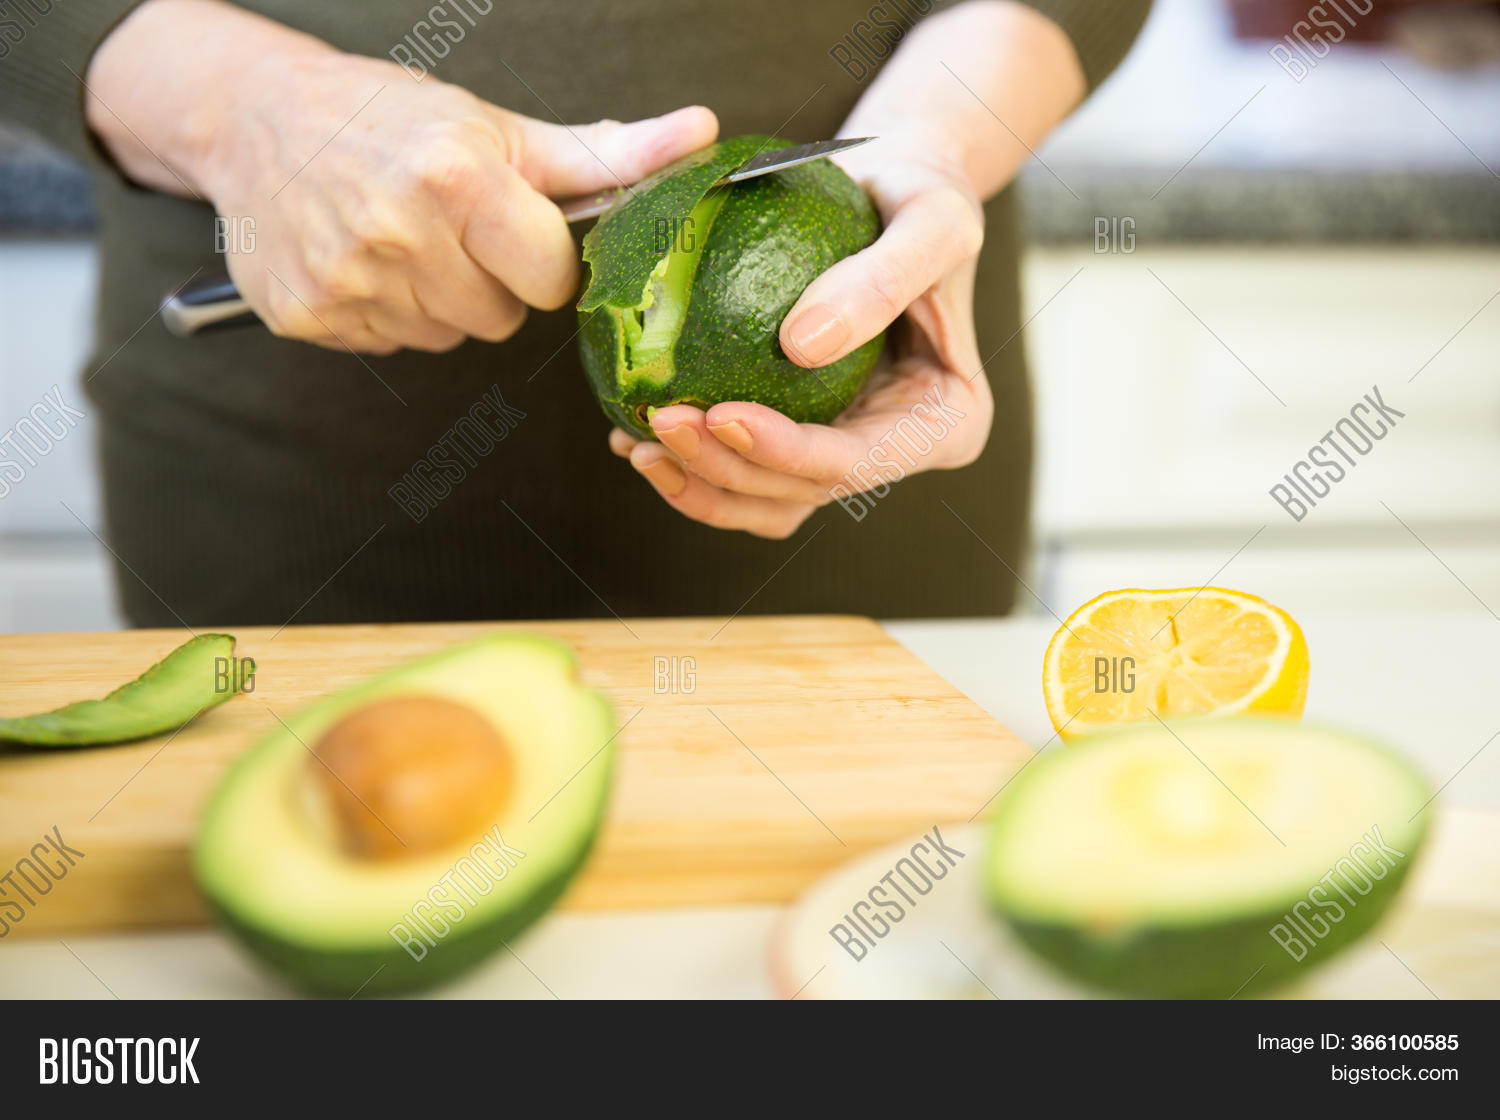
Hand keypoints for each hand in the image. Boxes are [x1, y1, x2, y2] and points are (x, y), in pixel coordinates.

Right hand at [86, 0, 716, 353]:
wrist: (255, 117)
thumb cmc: (386, 118)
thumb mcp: (498, 128)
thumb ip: (605, 154)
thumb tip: (699, 137)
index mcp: (456, 180)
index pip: (551, 279)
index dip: (542, 260)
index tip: (515, 230)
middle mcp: (398, 234)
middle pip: (500, 318)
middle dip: (489, 280)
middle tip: (450, 228)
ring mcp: (347, 283)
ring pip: (447, 337)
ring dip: (440, 299)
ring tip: (404, 239)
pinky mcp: (309, 316)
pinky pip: (391, 344)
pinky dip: (388, 312)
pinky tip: (367, 260)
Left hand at [610, 143, 992, 537]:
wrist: (890, 185)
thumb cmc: (923, 194)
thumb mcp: (933, 219)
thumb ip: (883, 279)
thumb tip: (802, 346)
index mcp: (945, 424)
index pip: (856, 461)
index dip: (785, 452)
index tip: (721, 415)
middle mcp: (895, 451)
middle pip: (801, 492)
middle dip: (725, 472)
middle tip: (659, 421)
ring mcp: (845, 448)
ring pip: (766, 501)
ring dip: (699, 486)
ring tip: (637, 443)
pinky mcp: (800, 430)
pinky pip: (742, 469)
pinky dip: (691, 463)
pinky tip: (633, 433)